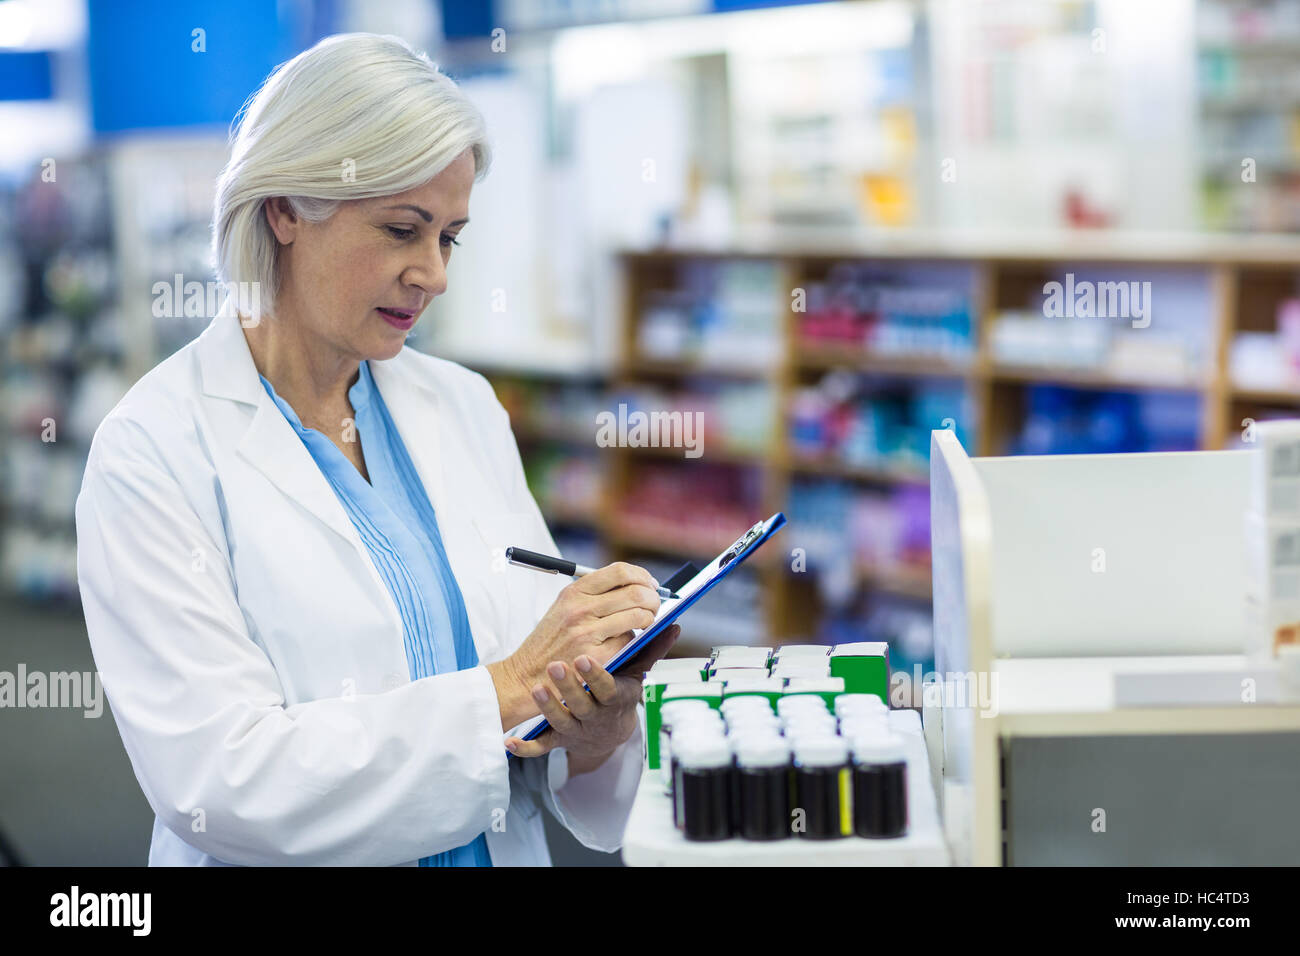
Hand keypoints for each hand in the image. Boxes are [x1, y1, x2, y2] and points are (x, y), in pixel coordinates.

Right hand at [488, 562, 662, 729]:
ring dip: (649, 619)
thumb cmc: (549, 642)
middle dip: (653, 598)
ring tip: (645, 623)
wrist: (526, 675)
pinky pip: (629, 641)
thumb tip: (636, 584)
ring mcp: (588, 632)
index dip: (642, 576)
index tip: (650, 584)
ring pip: (638, 615)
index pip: (620, 571)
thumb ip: (594, 594)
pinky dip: (632, 641)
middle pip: (635, 591)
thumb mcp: (563, 607)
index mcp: (574, 592)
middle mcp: (580, 608)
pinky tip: (623, 644)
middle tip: (654, 605)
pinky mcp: (596, 657)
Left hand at [504, 624, 680, 769]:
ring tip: (538, 688)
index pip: (608, 689)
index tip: (585, 657)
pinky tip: (509, 741)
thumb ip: (651, 650)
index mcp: (616, 699)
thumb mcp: (637, 674)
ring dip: (549, 709)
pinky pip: (541, 747)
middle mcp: (596, 716)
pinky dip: (526, 747)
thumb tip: (673, 625)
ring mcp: (576, 729)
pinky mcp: (558, 740)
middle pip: (583, 705)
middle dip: (570, 689)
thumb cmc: (621, 692)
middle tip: (556, 667)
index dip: (597, 677)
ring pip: (561, 722)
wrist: (608, 732)